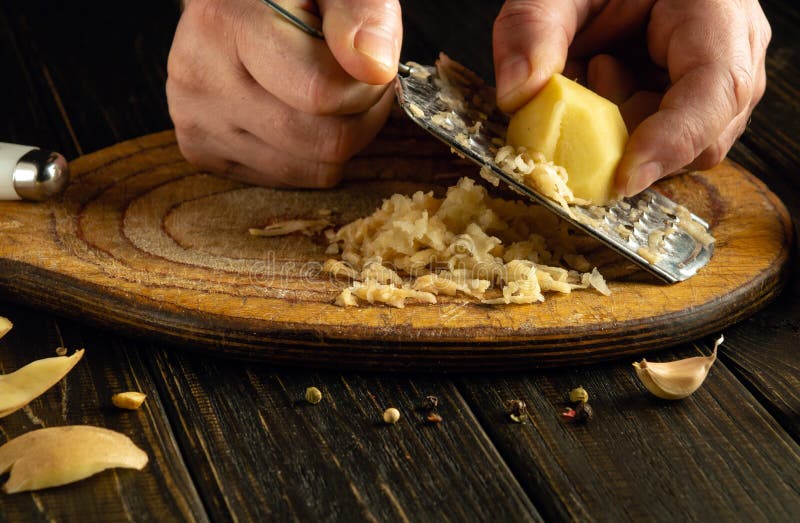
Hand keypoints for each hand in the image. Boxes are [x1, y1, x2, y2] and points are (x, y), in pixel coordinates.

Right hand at [167, 0, 401, 187]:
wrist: (235, 3)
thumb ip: (364, 15)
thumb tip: (375, 68)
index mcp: (228, 23)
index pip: (323, 95)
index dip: (366, 86)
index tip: (367, 63)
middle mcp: (200, 77)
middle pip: (323, 144)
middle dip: (359, 116)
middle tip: (354, 82)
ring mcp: (195, 120)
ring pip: (311, 171)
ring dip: (337, 138)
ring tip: (325, 94)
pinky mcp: (200, 150)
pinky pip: (286, 179)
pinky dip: (307, 155)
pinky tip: (295, 112)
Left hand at [492, 0, 770, 195]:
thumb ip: (531, 29)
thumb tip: (515, 96)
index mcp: (716, 13)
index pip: (715, 91)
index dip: (672, 141)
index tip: (623, 178)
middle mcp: (733, 51)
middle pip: (701, 135)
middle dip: (631, 132)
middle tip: (589, 76)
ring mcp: (717, 80)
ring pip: (680, 147)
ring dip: (622, 126)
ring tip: (596, 68)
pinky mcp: (692, 100)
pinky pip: (660, 138)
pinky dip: (619, 125)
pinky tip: (602, 82)